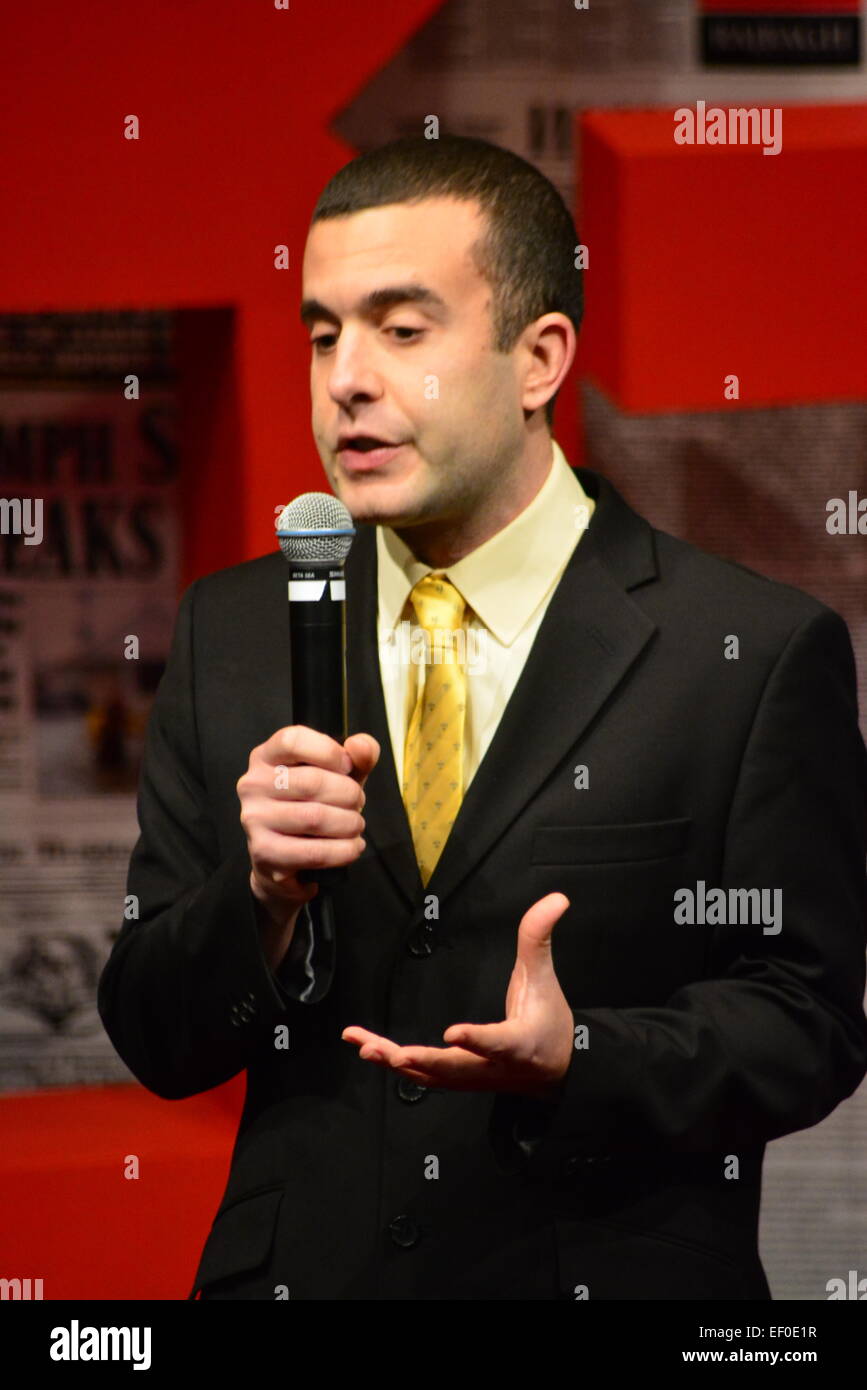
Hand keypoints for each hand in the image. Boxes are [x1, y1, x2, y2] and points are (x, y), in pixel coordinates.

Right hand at [238, 725, 379, 922]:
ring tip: (355, 826)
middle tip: (357, 804)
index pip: (292, 740)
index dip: (329, 751)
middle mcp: (253, 784)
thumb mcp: (337, 776)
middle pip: (312, 781)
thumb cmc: (312, 806)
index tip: (347, 767)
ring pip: (315, 818)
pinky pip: (314, 852)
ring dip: (349, 824)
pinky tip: (351, 847)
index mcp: (266, 757)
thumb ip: (356, 757)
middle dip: (349, 794)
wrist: (284, 857)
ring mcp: (255, 819)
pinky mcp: (264, 852)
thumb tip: (361, 745)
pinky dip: (343, 851)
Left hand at [342, 892, 573, 1096]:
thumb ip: (539, 939)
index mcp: (518, 1043)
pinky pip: (422, 1076)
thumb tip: (555, 900)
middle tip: (391, 1052)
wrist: (555, 1072)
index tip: (452, 1032)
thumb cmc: (549, 1024)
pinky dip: (394, 1064)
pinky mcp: (456, 1081)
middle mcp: (492, 1067)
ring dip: (396, 1063)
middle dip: (422, 1060)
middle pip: (455, 1068)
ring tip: (366, 1048)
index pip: (497, 1042)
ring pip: (431, 1076)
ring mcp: (471, 1078)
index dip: (476, 1039)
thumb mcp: (544, 979)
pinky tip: (369, 1050)